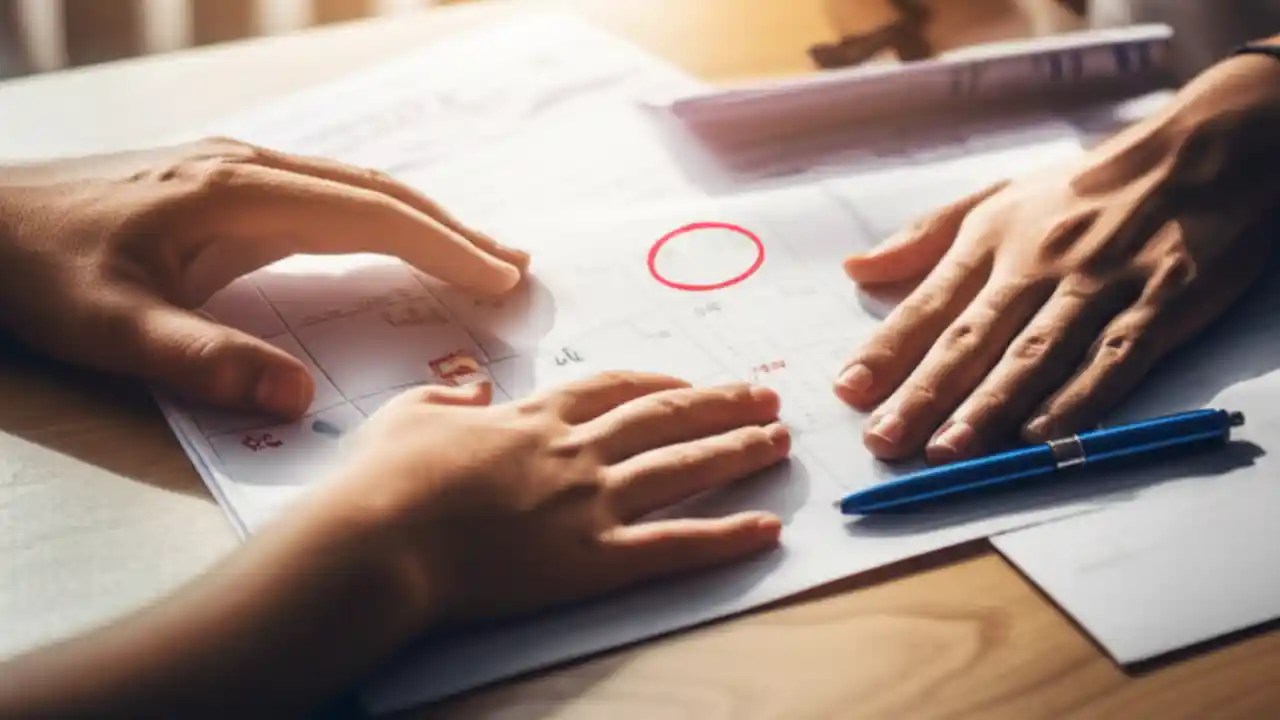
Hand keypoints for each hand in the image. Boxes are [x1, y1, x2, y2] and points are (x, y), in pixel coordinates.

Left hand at [0, 138, 527, 416]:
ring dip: (423, 219)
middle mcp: (247, 170)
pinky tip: (390, 237)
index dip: (441, 248)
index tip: (499, 282)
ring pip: (354, 187)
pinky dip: (379, 216)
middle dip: (453, 230)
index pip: (369, 215)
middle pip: (377, 191)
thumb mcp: (108, 328)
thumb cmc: (33, 269)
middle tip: (516, 267)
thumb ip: (203, 363)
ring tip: (477, 253)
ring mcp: (235, 169)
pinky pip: (325, 193)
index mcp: (236, 196)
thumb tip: (299, 403)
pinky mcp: (221, 182)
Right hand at [321, 372, 788, 625]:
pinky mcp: (596, 559)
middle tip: (766, 396)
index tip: (688, 382)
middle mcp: (575, 451)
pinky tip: (767, 529)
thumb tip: (476, 390)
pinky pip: (677, 544)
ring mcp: (591, 502)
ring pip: (683, 468)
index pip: (612, 388)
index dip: (658, 382)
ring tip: (781, 442)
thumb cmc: (382, 479)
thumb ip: (447, 398)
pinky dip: (727, 536)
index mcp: (533, 417)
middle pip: (665, 418)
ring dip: (738, 452)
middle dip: (721, 404)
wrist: (381, 538)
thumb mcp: (406, 415)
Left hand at [834, 53, 1279, 461]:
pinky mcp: (1162, 303)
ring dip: (989, 405)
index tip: (848, 391)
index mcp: (995, 239)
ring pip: (1035, 353)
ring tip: (947, 450)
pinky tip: (1042, 435)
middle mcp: (1039, 264)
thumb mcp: (1001, 196)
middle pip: (973, 337)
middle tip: (884, 440)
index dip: (887, 350)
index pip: (930, 303)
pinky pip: (1114, 358)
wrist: (1207, 146)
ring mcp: (1101, 285)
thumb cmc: (1088, 184)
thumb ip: (925, 237)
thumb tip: (856, 269)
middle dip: (924, 392)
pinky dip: (1078, 398)